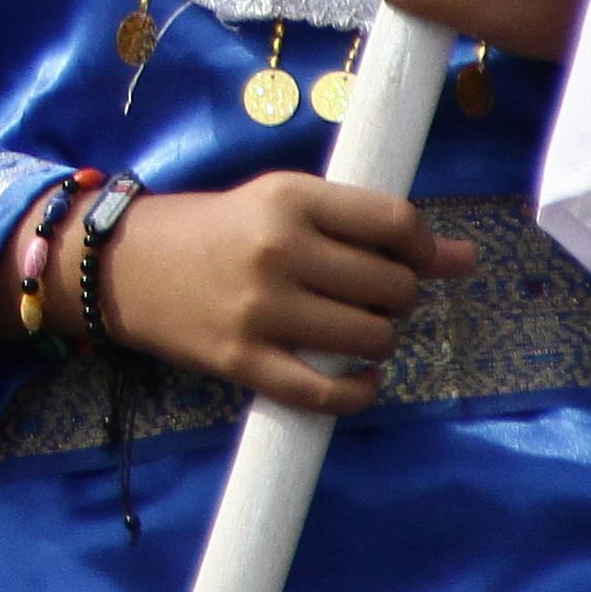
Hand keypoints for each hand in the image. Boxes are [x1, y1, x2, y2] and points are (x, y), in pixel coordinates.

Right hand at [94, 174, 469, 413]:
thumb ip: (368, 227)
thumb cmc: (216, 230)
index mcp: (290, 198)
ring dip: (380, 341)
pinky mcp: (244, 361)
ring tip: (354, 331)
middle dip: (399, 298)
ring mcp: (261, 310)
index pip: (396, 224)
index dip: (424, 248)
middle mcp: (279, 250)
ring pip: (373, 339)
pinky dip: (359, 391)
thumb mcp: (283, 205)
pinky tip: (356, 378)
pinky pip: (330, 393)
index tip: (416, 260)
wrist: (122, 266)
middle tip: (372, 298)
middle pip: (394, 287)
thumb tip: (468, 258)